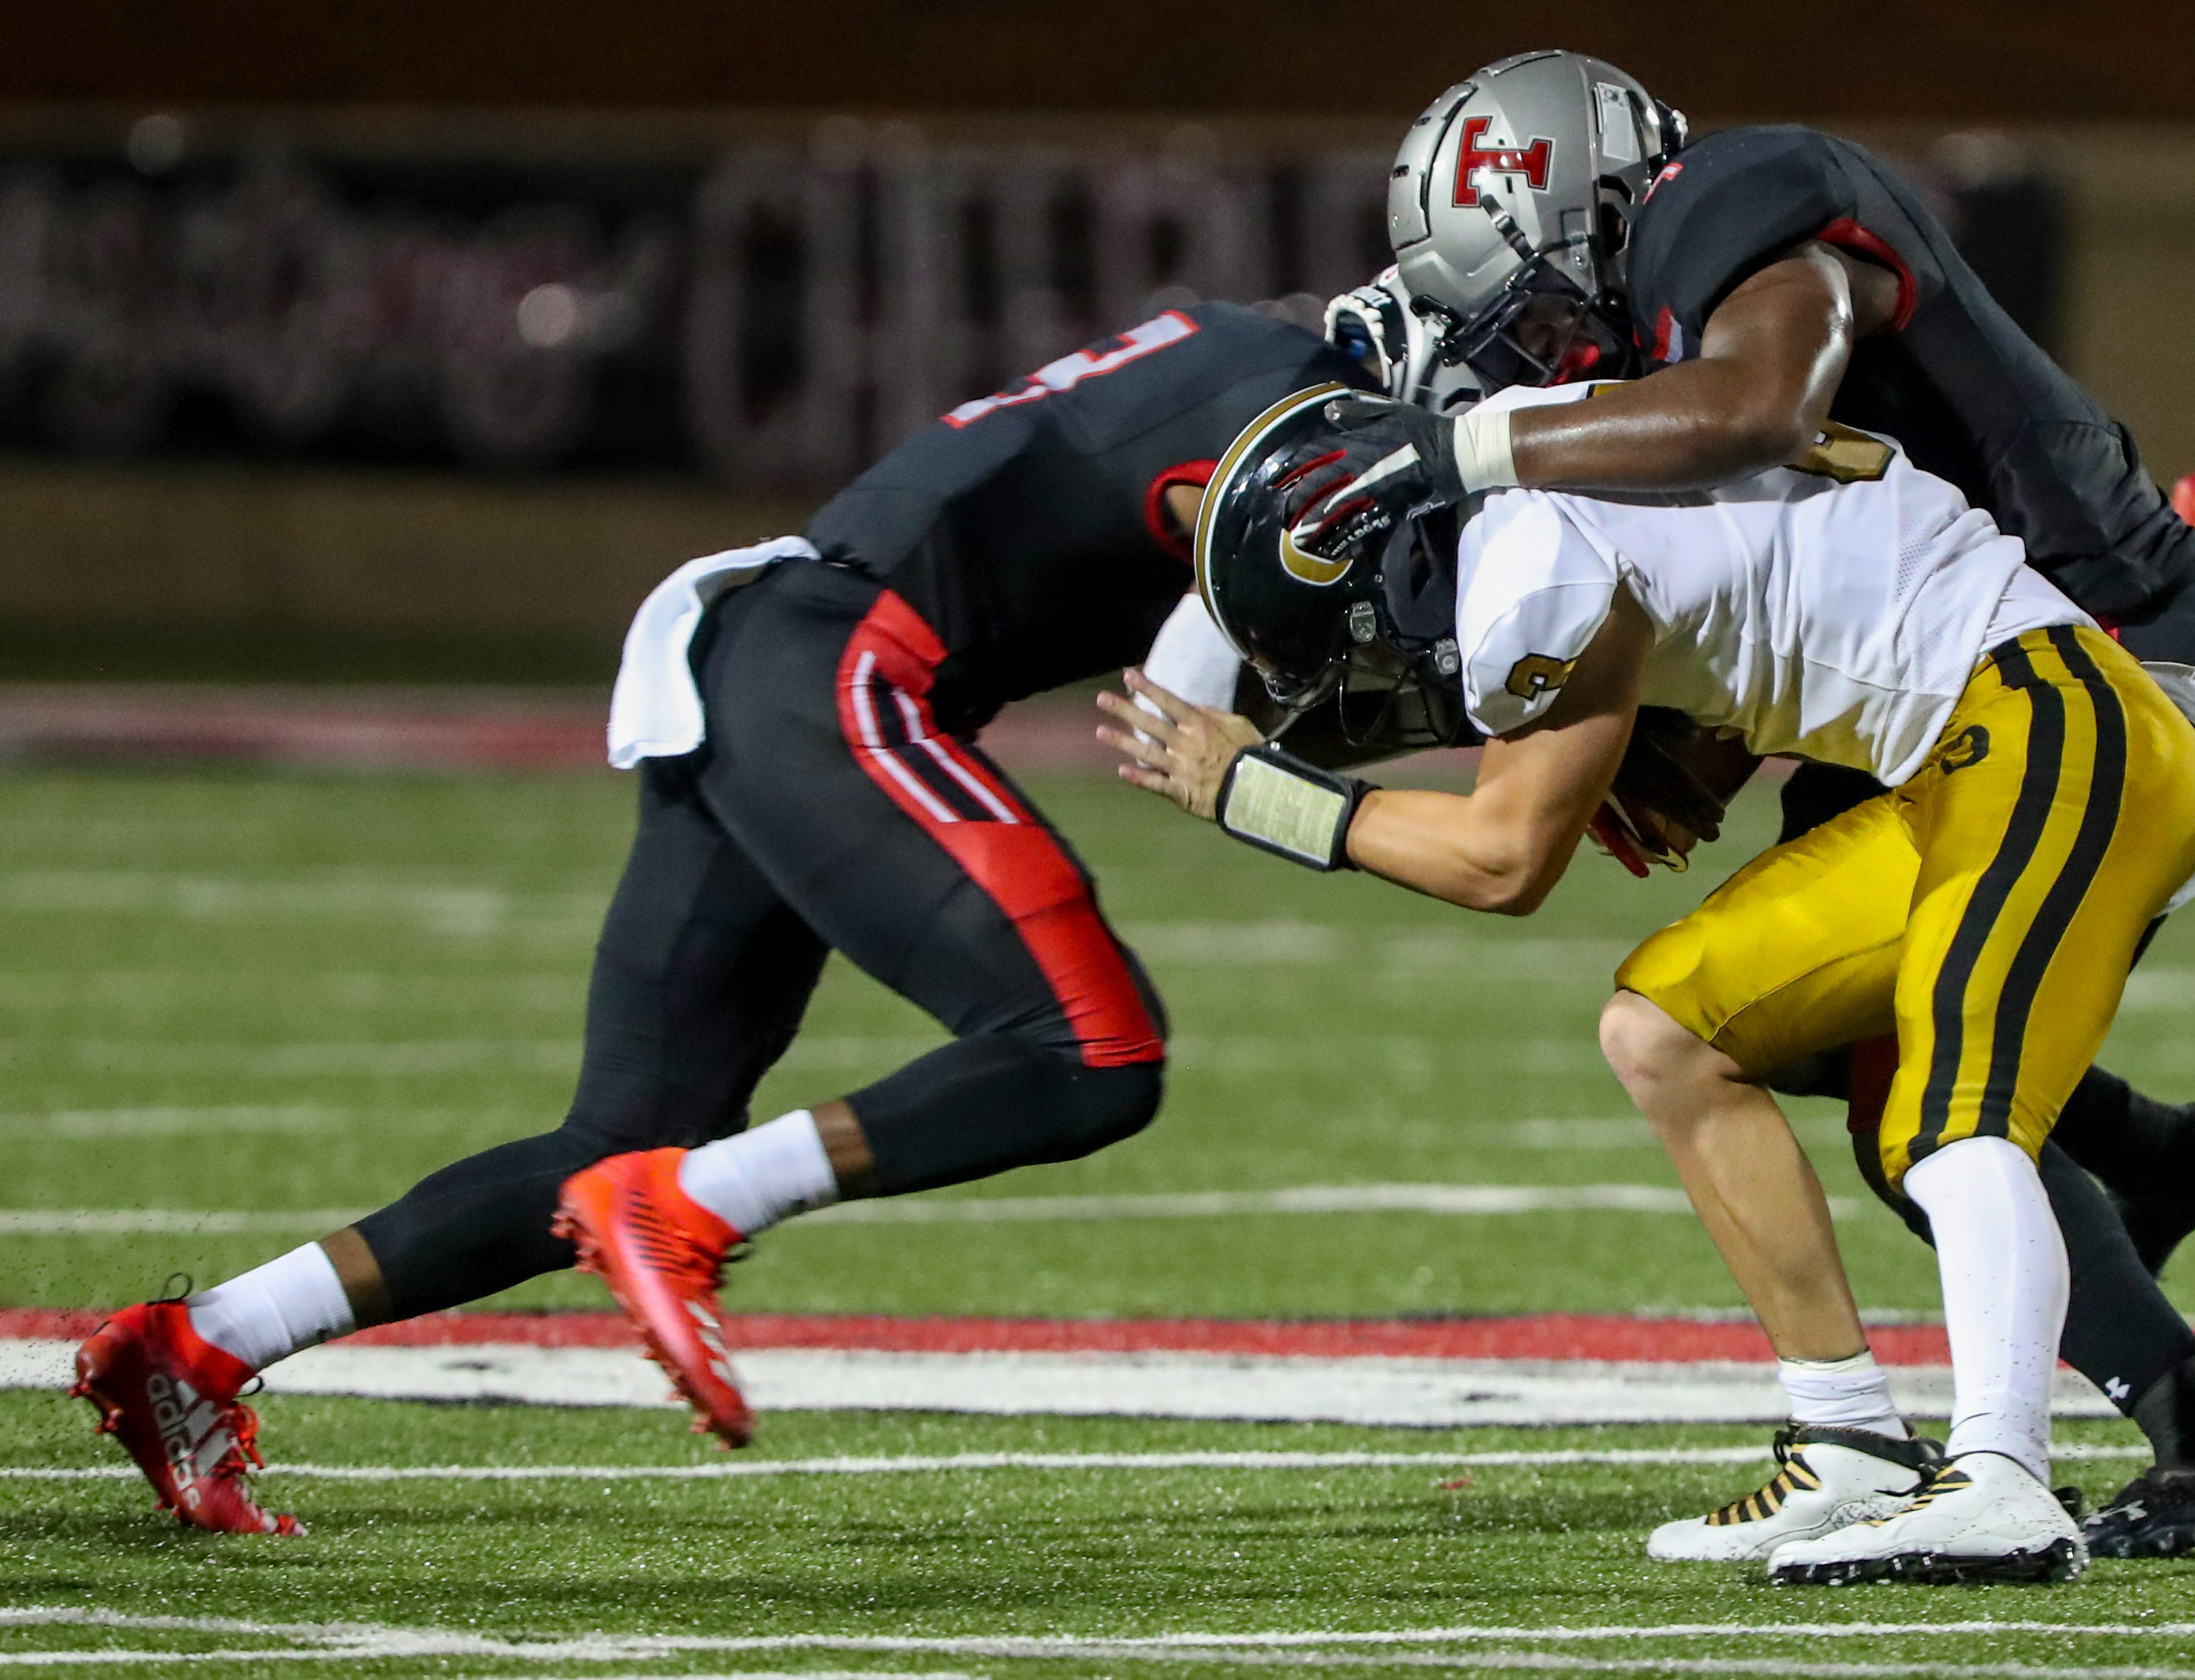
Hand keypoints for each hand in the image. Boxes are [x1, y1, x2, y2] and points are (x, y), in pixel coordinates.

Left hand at [1095, 669, 1265, 820]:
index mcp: (1199, 725)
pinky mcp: (1180, 791)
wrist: (1257, 790)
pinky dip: (1139, 778)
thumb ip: (1214, 714)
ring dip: (1121, 741)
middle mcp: (1185, 744)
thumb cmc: (1251, 754)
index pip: (1169, 701)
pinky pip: (1156, 784)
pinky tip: (1121, 771)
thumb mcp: (1239, 725)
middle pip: (1150, 723)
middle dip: (1124, 709)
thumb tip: (1194, 705)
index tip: (1129, 675)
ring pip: (1145, 752)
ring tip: (1100, 731)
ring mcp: (1180, 768)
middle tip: (1101, 698)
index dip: (1148, 687)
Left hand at [1286, 395, 1464, 562]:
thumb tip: (1328, 412)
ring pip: (1334, 514)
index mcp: (1355, 444)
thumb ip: (1356, 413)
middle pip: (1316, 489)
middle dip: (1296, 505)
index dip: (1292, 470)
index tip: (1277, 482)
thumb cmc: (1421, 430)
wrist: (1453, 454)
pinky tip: (1333, 552)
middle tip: (1285, 518)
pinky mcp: (1388, 511)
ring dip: (1314, 529)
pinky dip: (1345, 542)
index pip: (1313, 456)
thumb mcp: (1388, 412)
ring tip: (1299, 541)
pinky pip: (1361, 530)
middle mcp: (1358, 469)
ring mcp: (1372, 492)